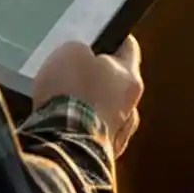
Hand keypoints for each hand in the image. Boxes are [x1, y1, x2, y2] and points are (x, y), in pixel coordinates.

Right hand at [32, 36, 143, 156]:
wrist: (62, 146)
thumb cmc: (71, 94)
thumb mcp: (70, 53)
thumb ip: (81, 50)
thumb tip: (81, 58)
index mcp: (130, 77)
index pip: (129, 49)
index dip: (114, 39)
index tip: (103, 37)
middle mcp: (131, 106)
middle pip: (117, 82)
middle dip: (98, 76)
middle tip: (74, 71)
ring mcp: (118, 134)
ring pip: (106, 111)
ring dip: (89, 105)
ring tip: (63, 101)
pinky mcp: (101, 155)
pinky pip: (92, 133)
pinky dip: (80, 127)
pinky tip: (62, 124)